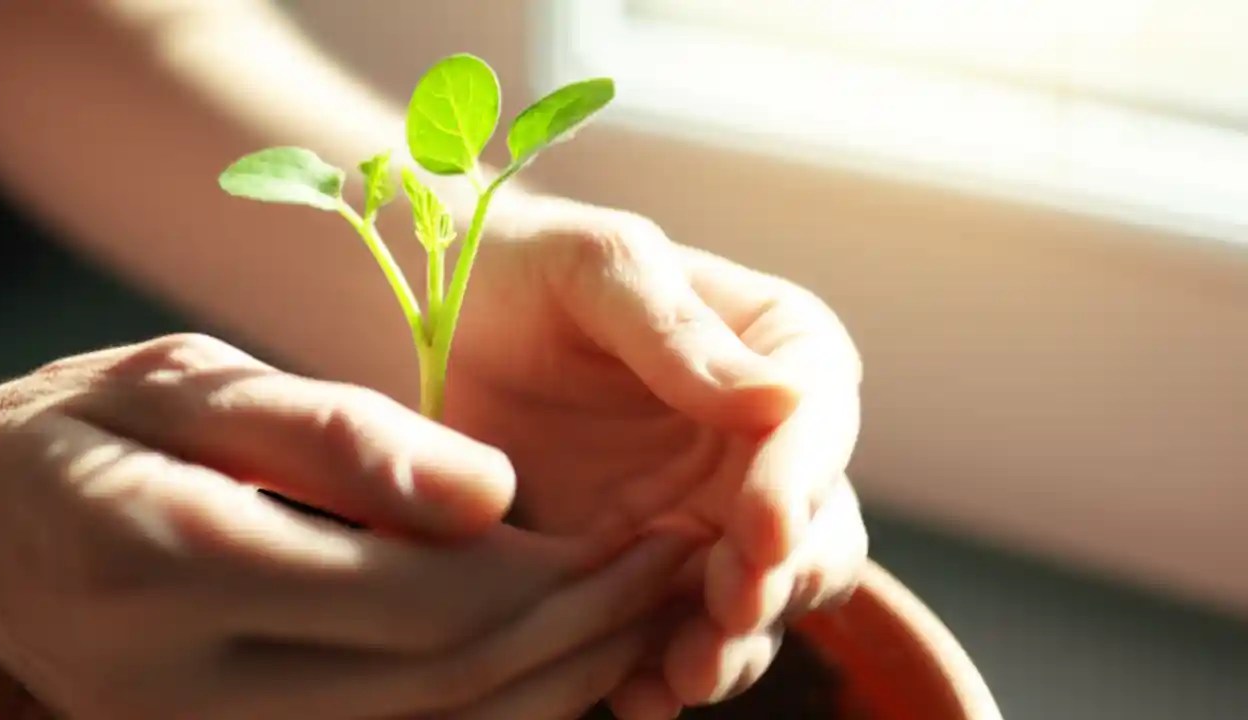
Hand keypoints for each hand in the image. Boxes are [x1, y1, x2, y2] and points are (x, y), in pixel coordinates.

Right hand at [0, 334, 696, 719]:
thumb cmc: (87, 428)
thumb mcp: (189, 382)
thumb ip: (333, 433)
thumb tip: (493, 492)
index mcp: (182, 563)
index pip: (426, 602)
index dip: (560, 578)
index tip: (652, 533)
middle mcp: (189, 686)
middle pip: (446, 690)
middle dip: (581, 638)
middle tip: (674, 579)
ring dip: (555, 691)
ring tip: (641, 624)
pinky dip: (490, 719)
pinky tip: (555, 669)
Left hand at [445, 197, 867, 716]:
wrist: (439, 328)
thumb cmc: (524, 269)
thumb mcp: (594, 266)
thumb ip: (676, 329)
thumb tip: (784, 400)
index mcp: (774, 352)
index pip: (818, 420)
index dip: (801, 483)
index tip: (761, 531)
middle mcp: (759, 444)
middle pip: (815, 529)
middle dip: (780, 582)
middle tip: (725, 612)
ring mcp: (707, 514)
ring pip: (759, 599)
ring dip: (735, 646)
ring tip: (682, 675)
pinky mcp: (647, 570)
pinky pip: (677, 634)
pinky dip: (668, 672)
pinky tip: (637, 695)